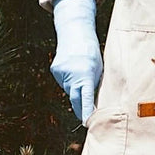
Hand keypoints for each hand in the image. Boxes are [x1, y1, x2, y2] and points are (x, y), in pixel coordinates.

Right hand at [51, 0, 101, 122]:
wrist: (74, 32)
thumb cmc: (91, 51)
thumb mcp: (99, 68)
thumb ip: (95, 84)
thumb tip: (94, 102)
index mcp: (86, 74)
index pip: (86, 97)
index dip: (87, 111)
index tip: (87, 122)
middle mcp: (72, 75)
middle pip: (75, 99)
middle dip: (80, 110)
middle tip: (86, 118)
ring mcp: (61, 73)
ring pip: (69, 90)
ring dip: (76, 89)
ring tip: (81, 75)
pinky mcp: (55, 70)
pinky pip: (64, 82)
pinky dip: (69, 80)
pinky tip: (73, 69)